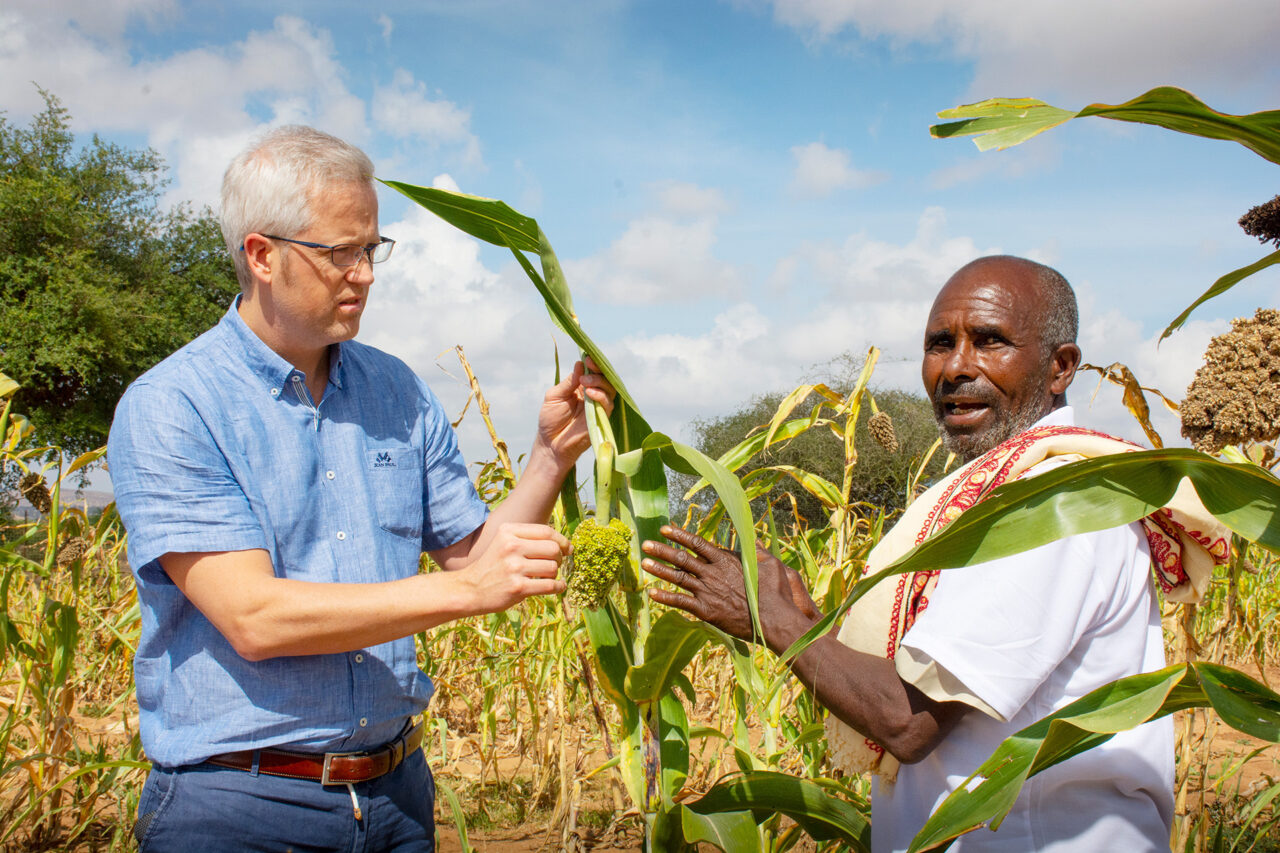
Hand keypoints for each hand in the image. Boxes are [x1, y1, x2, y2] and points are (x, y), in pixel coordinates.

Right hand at [457, 522, 569, 613]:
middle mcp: (511, 547)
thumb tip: (564, 543)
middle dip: (559, 557)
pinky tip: (558, 586)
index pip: (546, 531)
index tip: (568, 548)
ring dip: (555, 574)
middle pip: (553, 548)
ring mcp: (514, 567)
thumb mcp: (503, 542)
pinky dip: (559, 586)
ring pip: (553, 567)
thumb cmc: (492, 566)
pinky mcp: (518, 587)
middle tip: (555, 564)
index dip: (562, 540)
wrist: (470, 589)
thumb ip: (527, 538)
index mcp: (508, 532)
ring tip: (547, 576)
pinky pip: (550, 585)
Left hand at [533, 357, 615, 469]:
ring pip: (609, 389)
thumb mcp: (554, 397)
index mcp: (580, 388)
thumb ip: (568, 382)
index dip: (592, 364)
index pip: (591, 372)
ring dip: (599, 382)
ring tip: (586, 383)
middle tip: (588, 368)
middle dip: (598, 370)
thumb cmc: (550, 420)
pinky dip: (601, 396)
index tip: (587, 359)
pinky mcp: (602, 418)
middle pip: (604, 378)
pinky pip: (608, 404)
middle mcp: (592, 395)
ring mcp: (598, 407)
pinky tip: (590, 393)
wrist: (551, 444)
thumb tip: (580, 365)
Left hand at [641, 525, 817, 643]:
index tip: (664, 529)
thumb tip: (756, 539)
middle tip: (645, 544)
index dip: (679, 535)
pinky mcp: (706, 611)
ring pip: (678, 577)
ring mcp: (707, 592)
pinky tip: (651, 593)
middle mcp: (712, 573)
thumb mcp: (771, 564)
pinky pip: (681, 602)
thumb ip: (758, 550)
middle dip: (662, 550)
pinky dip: (665, 597)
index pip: (697, 543)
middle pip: (682, 558)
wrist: (773, 619)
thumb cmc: (775, 592)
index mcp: (725, 560)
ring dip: (659, 570)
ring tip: (644, 563)